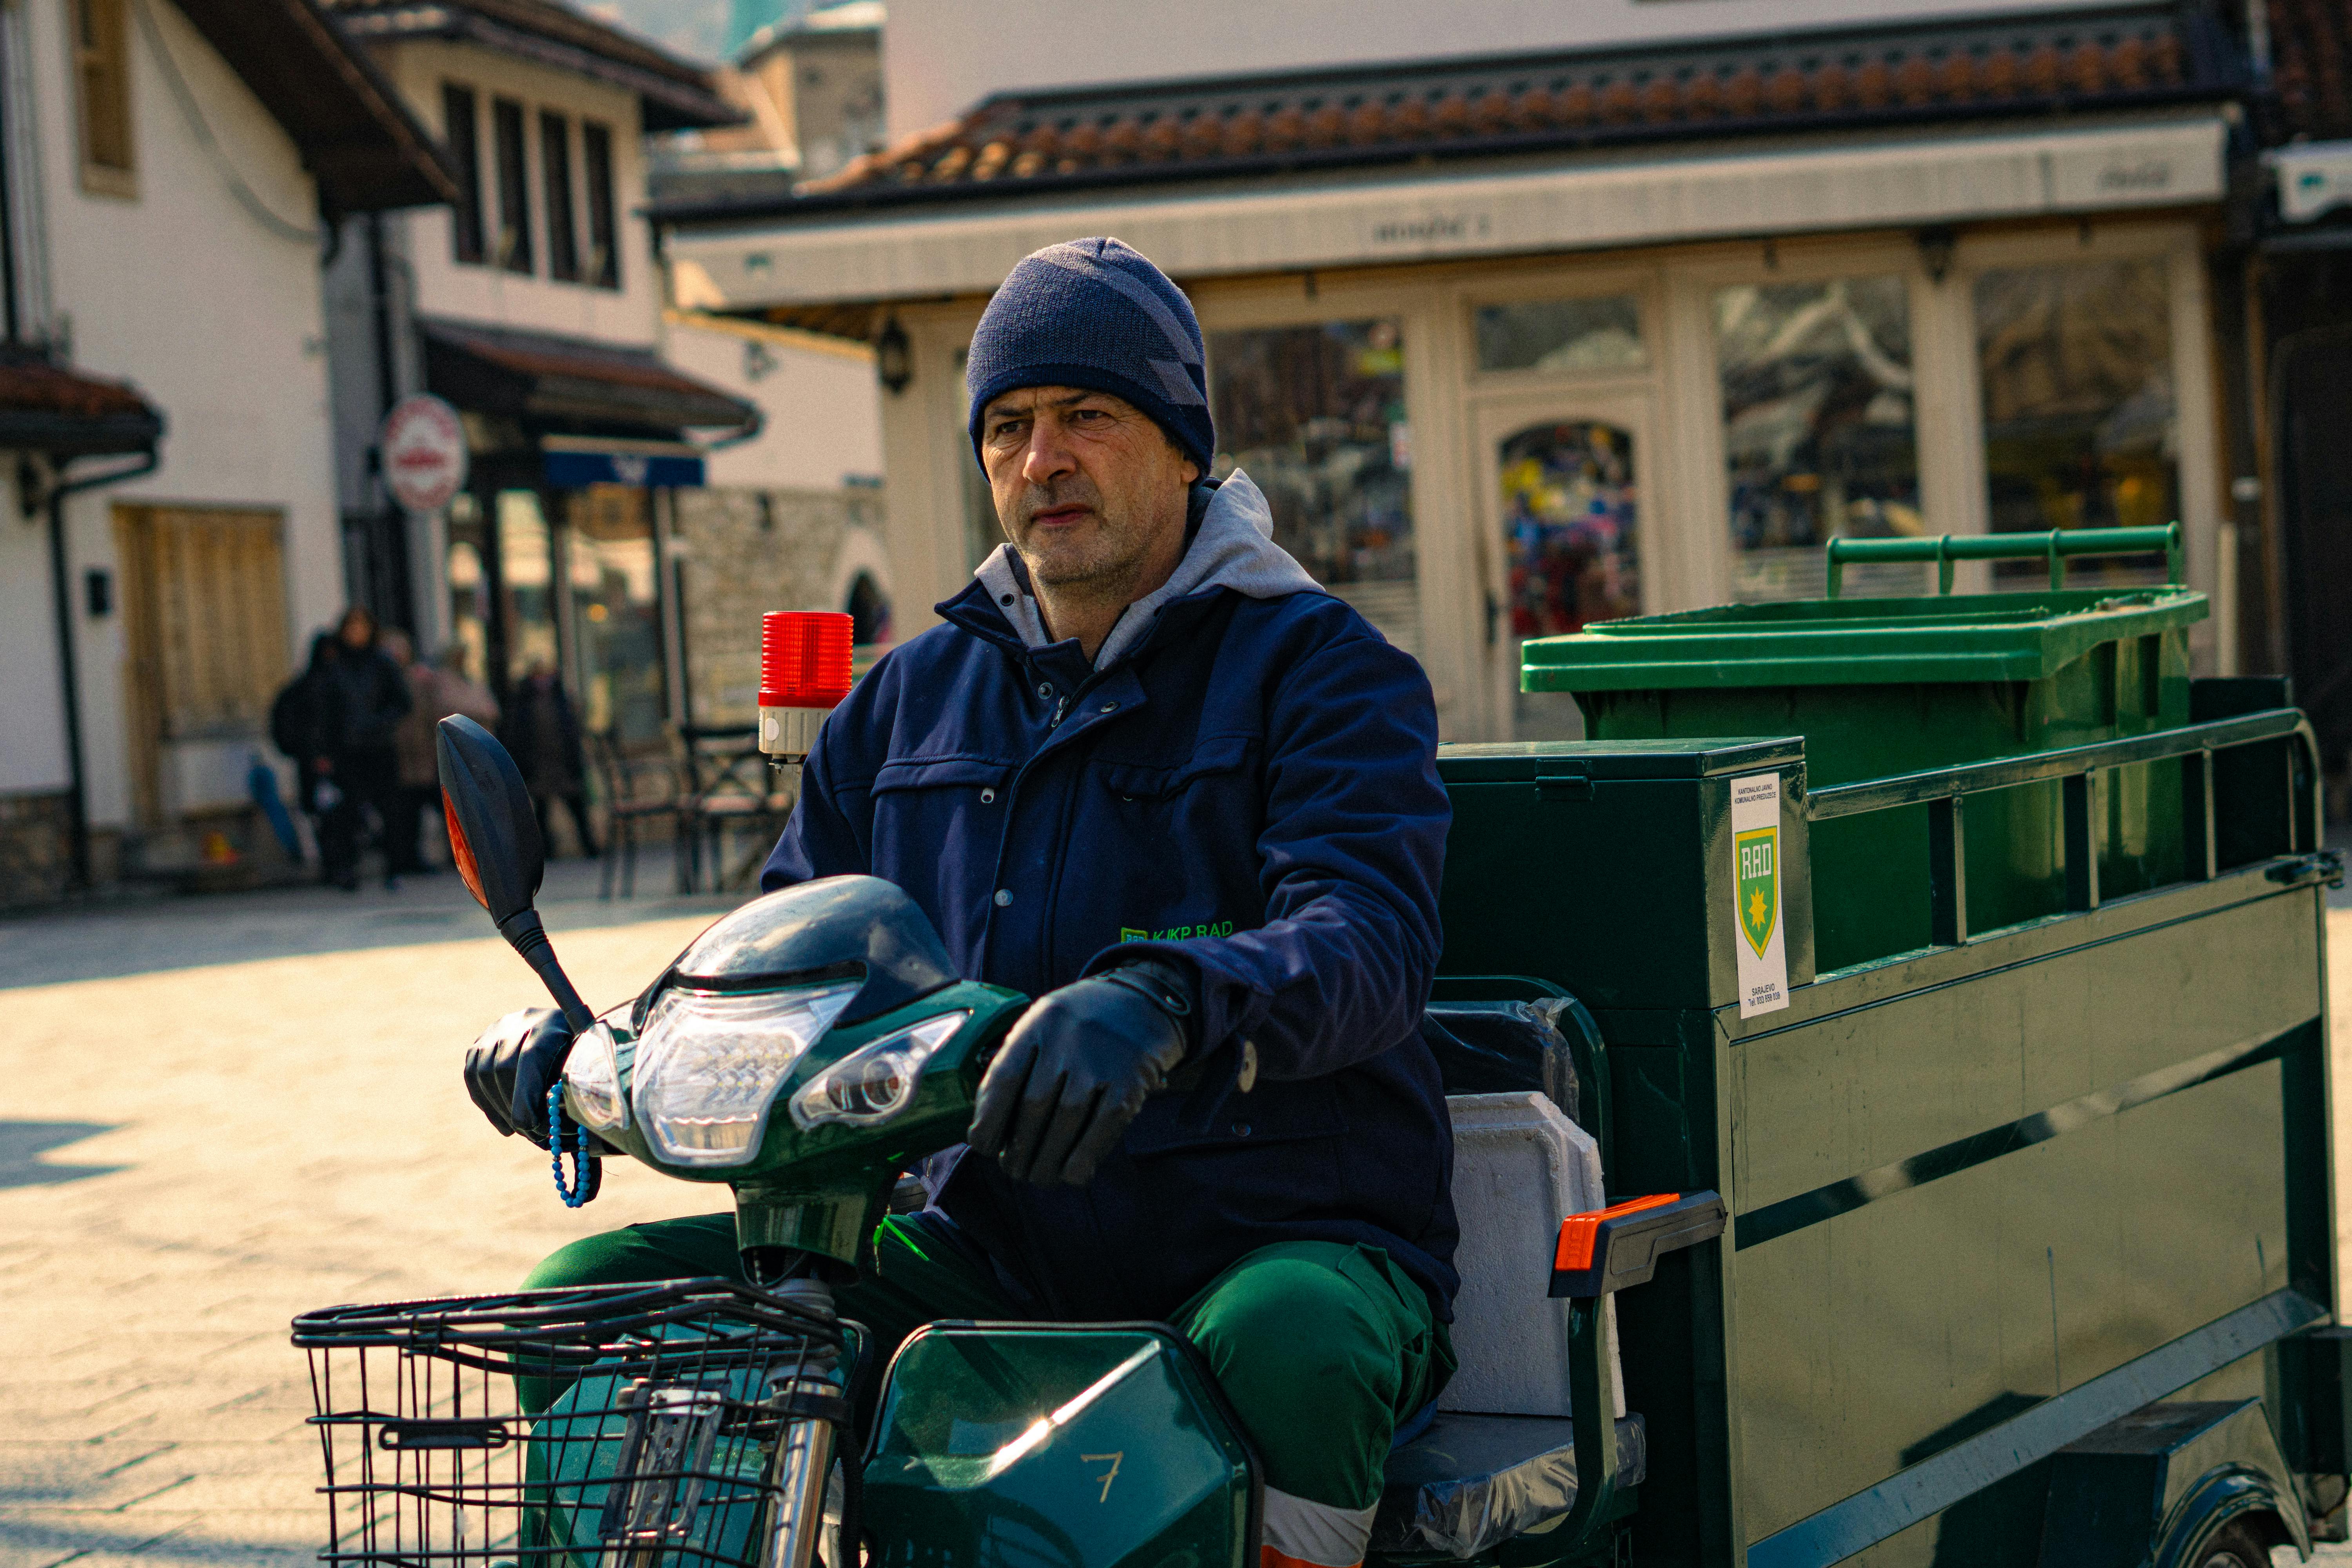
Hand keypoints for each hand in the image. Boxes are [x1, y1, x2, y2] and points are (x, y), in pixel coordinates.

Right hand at [464, 1007, 575, 1146]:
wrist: (563, 1033)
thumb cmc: (579, 1059)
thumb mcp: (584, 1066)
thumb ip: (569, 1086)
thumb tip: (554, 1120)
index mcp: (551, 1024)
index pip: (530, 1056)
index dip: (526, 1092)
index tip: (528, 1123)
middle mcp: (519, 1021)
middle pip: (504, 1066)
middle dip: (513, 1106)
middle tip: (529, 1131)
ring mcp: (496, 1029)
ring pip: (484, 1073)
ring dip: (498, 1108)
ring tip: (517, 1129)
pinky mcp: (480, 1042)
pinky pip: (472, 1075)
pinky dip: (485, 1102)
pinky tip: (502, 1121)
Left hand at [968, 965, 1192, 1185]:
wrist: (1143, 1001)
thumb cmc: (1082, 1024)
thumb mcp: (1046, 1025)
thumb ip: (1021, 1064)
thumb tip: (990, 1125)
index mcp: (1039, 1021)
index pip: (1003, 1077)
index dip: (988, 1120)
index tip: (983, 1146)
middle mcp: (1068, 1036)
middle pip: (1033, 1107)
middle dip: (1018, 1149)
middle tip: (1014, 1169)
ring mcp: (1102, 1058)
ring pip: (1065, 1122)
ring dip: (1047, 1161)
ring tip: (1038, 1176)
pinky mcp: (1131, 1080)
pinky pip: (1103, 1126)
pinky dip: (1084, 1157)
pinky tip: (1072, 1175)